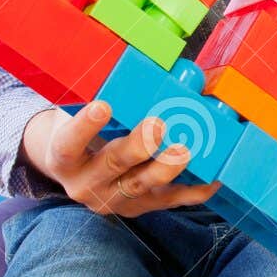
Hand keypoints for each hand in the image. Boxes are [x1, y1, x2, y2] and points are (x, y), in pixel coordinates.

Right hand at [21, 102, 220, 215]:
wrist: (78, 172)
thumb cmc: (83, 134)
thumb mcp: (79, 116)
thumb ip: (103, 99)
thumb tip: (149, 70)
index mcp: (64, 159)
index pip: (69, 145)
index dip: (85, 128)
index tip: (103, 105)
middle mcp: (86, 184)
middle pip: (112, 166)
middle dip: (138, 146)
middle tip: (158, 125)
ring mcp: (115, 199)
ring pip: (141, 186)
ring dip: (165, 168)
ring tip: (185, 151)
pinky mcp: (142, 207)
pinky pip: (170, 200)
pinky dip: (194, 190)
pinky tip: (212, 176)